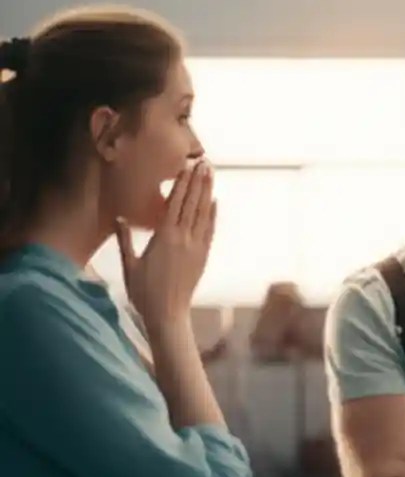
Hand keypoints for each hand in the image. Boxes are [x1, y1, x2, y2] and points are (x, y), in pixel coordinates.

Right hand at [116, 160, 216, 328]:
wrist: (168, 314)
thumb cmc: (144, 292)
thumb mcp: (129, 265)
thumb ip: (125, 239)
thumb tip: (119, 217)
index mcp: (164, 237)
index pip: (175, 204)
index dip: (182, 184)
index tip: (187, 167)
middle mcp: (184, 238)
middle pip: (192, 204)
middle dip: (198, 182)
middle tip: (204, 162)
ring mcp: (196, 247)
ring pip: (203, 214)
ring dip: (207, 193)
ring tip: (211, 175)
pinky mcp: (203, 256)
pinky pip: (209, 230)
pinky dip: (213, 215)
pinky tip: (215, 203)